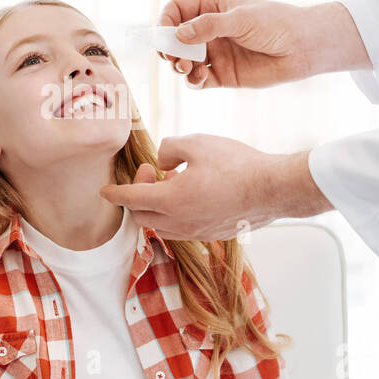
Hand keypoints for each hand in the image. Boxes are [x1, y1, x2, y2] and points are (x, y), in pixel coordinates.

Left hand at [100, 134, 330, 239]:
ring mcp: (196, 233)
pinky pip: (181, 229)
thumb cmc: (237, 165)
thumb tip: (163, 162)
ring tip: (173, 181)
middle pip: (142, 216)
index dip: (114, 193)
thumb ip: (169, 149)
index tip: (104, 190)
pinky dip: (175, 214)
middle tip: (152, 172)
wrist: (274, 189)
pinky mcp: (211, 235)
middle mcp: (179, 223)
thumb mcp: (197, 143)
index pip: (130, 199)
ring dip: (157, 206)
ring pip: (161, 225)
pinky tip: (191, 193)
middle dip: (138, 194)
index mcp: (170, 201)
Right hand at [157, 0, 369, 88]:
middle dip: (169, 49)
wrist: (304, 48)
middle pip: (174, 38)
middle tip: (174, 59)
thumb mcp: (241, 18)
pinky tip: (202, 78)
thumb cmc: (276, 23)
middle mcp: (209, 28)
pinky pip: (198, 80)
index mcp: (211, 5)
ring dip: (180, 66)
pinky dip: (193, 81)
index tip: (164, 37)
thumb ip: (208, 26)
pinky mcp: (223, 74)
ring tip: (188, 69)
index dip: (165, 22)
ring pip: (183, 61)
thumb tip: (178, 35)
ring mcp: (215, 52)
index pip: (175, 10)